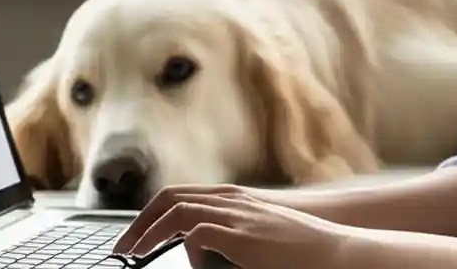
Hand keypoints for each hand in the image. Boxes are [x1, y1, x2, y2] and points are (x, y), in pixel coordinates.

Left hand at [112, 186, 359, 268]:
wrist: (334, 247)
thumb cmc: (302, 243)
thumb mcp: (261, 231)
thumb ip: (233, 233)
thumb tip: (205, 248)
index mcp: (232, 198)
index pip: (177, 194)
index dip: (149, 214)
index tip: (132, 237)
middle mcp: (230, 201)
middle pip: (169, 199)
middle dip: (140, 223)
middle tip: (122, 248)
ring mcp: (237, 216)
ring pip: (178, 212)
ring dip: (150, 233)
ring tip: (135, 255)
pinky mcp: (244, 237)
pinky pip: (200, 234)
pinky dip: (186, 247)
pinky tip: (190, 262)